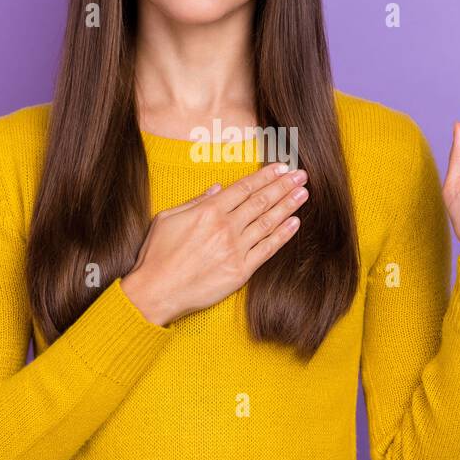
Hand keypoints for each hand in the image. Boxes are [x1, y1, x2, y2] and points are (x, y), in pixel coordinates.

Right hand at [120, 162, 308, 325]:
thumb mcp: (167, 218)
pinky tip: (295, 223)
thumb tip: (217, 188)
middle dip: (283, 186)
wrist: (156, 291)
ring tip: (303, 193)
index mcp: (208, 211)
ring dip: (288, 205)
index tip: (280, 167)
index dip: (265, 176)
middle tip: (301, 175)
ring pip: (268, 222)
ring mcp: (235, 249)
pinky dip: (283, 235)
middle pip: (261, 201)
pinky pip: (267, 249)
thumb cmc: (157, 255)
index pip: (244, 188)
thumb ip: (195, 201)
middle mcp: (225, 226)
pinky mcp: (240, 271)